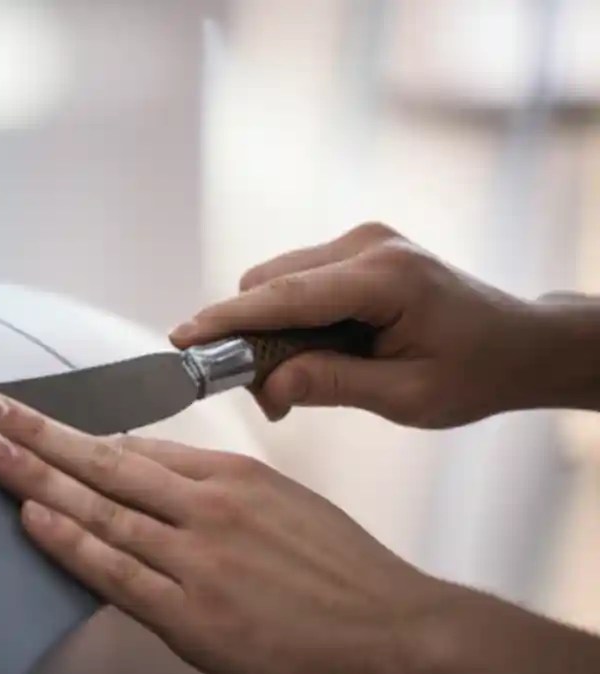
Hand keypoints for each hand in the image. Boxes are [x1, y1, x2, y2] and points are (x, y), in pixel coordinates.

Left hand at [0, 386, 454, 673]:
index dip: (71, 431)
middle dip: (33, 431)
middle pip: (103, 459)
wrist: (403, 636)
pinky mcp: (195, 615)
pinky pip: (118, 570)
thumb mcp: (284, 508)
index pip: (132, 445)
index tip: (30, 418)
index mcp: (231, 478)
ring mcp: (199, 559)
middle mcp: (209, 507)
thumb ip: (217, 496)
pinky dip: (70, 541)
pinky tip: (33, 520)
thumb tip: (158, 483)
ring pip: (100, 507)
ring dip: (34, 476)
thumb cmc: (349, 578)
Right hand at [170, 222, 539, 427]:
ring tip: (295, 384)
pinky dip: (288, 321)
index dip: (228, 318)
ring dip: (268, 332)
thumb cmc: (476, 372)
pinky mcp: (355, 252)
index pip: (285, 295)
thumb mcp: (408, 396)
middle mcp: (367, 246)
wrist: (519, 344)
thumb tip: (269, 384)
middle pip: (270, 284)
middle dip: (250, 339)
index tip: (183, 339)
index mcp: (384, 278)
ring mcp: (361, 243)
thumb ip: (333, 384)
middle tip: (269, 400)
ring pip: (275, 282)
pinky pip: (295, 282)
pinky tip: (311, 357)